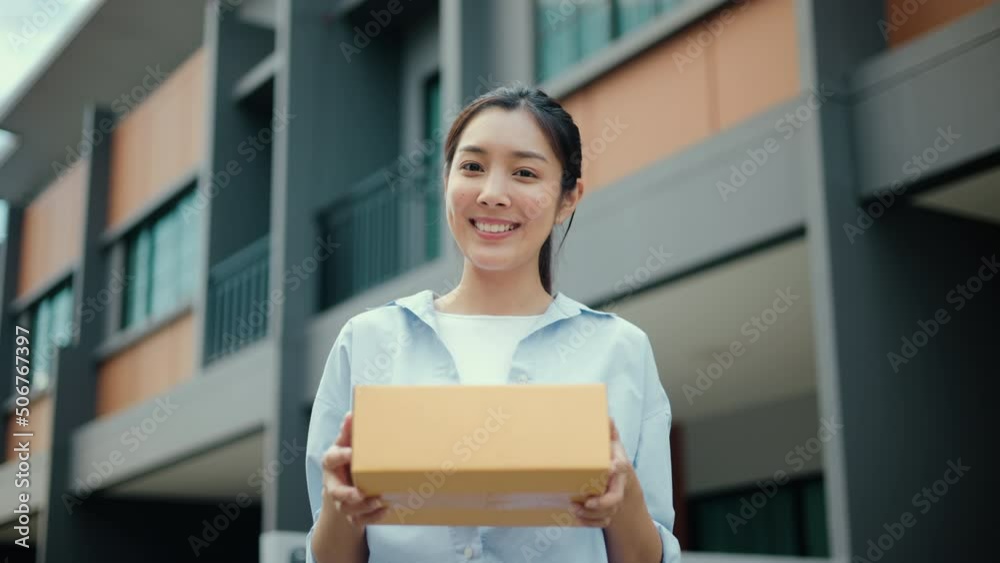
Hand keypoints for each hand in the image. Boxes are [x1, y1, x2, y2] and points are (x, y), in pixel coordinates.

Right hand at [321, 411, 387, 526]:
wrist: (342, 485)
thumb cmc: (346, 460)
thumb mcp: (346, 444)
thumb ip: (348, 431)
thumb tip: (352, 413)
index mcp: (332, 463)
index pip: (331, 459)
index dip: (340, 456)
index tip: (351, 453)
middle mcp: (334, 484)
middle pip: (336, 492)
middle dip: (348, 494)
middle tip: (361, 493)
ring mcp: (341, 501)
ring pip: (348, 509)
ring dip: (364, 507)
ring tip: (380, 501)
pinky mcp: (352, 514)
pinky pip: (359, 520)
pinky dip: (372, 517)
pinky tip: (385, 511)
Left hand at [572, 418, 631, 527]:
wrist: (624, 481)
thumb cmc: (612, 458)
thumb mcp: (612, 444)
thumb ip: (609, 432)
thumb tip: (606, 416)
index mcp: (618, 468)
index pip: (619, 469)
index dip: (614, 470)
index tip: (608, 469)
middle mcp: (618, 487)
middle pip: (614, 499)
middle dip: (599, 504)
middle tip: (582, 502)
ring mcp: (614, 502)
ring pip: (606, 515)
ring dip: (589, 516)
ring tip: (572, 509)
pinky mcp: (608, 513)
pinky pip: (601, 523)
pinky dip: (589, 524)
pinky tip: (576, 519)